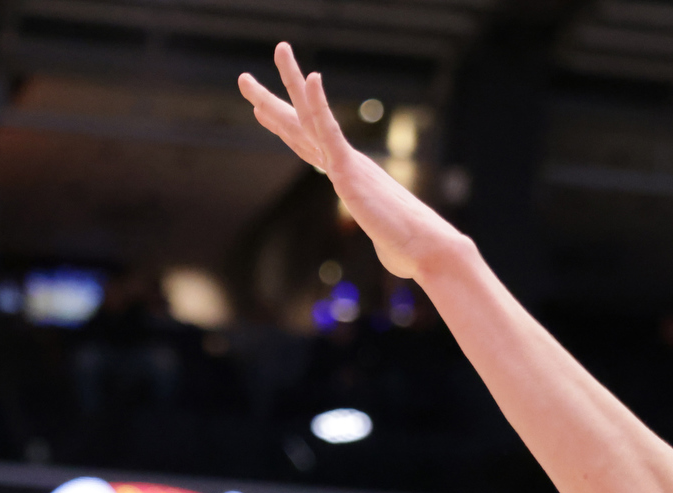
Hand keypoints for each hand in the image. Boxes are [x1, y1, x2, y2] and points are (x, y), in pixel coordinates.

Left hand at [239, 43, 464, 283]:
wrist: (428, 249)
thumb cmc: (414, 253)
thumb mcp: (390, 247)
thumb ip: (386, 245)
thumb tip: (397, 259)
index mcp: (351, 178)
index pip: (310, 146)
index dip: (285, 126)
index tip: (264, 110)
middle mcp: (346, 164)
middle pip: (300, 126)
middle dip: (270, 101)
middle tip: (244, 80)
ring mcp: (347, 164)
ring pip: (308, 119)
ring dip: (288, 86)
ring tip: (277, 53)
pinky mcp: (351, 170)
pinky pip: (331, 130)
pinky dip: (319, 104)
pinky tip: (312, 77)